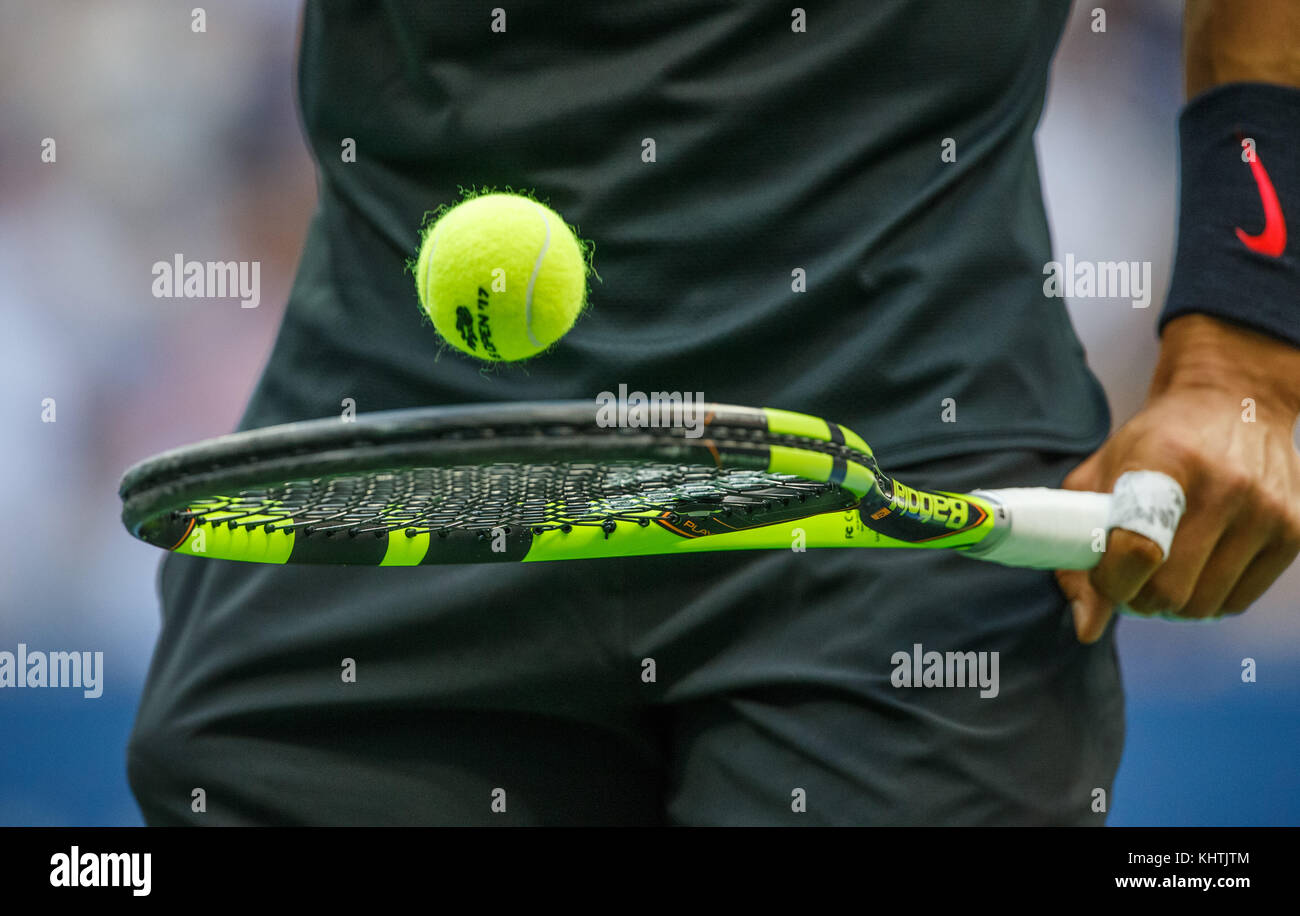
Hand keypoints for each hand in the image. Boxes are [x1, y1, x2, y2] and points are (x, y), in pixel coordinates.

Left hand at [1057, 314, 1299, 642]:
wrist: (1236, 401)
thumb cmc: (1155, 442)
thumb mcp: (1103, 474)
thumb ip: (1080, 548)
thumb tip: (1086, 629)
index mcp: (1166, 460)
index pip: (1138, 549)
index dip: (1110, 581)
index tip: (1103, 578)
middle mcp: (1226, 485)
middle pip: (1170, 590)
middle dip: (1137, 599)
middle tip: (1128, 580)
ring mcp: (1268, 510)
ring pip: (1203, 606)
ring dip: (1171, 605)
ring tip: (1160, 574)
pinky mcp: (1296, 531)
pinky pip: (1237, 602)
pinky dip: (1208, 600)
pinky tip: (1196, 570)